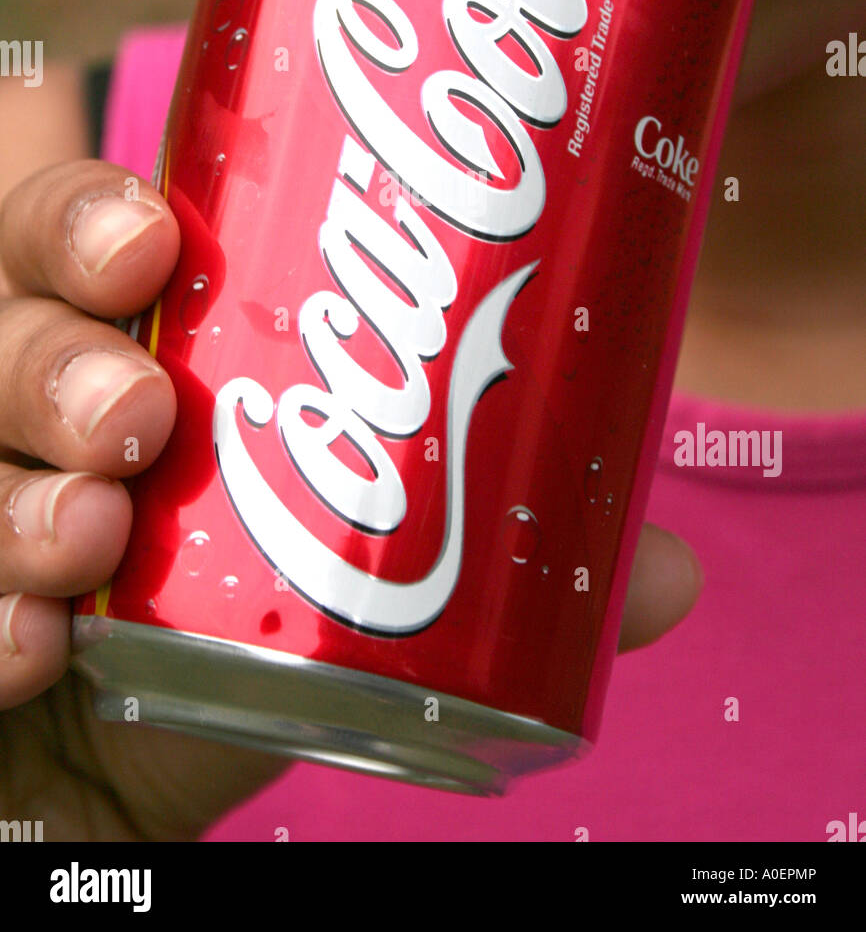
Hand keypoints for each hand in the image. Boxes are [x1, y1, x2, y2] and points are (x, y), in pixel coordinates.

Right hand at [0, 160, 700, 840]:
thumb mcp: (357, 589)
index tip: (156, 238)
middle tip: (141, 413)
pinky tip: (35, 648)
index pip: (74, 244)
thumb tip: (666, 570)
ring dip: (15, 491)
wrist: (131, 791)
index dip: (93, 218)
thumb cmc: (249, 650)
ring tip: (94, 530)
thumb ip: (491, 561)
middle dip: (57, 352)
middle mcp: (28, 415)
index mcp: (130, 355)